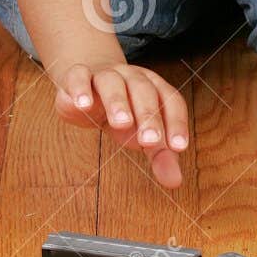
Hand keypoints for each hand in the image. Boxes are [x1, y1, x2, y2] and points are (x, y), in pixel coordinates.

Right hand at [55, 62, 188, 186]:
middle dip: (148, 115)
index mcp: (155, 89)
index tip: (178, 147)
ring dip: (118, 101)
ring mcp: (105, 74)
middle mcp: (133, 77)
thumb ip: (159, 156)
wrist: (89, 86)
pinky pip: (80, 77)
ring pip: (112, 82)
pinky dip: (81, 89)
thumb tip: (175, 181)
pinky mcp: (78, 77)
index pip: (171, 101)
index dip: (177, 122)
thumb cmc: (124, 114)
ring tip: (121, 123)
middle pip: (144, 91)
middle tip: (150, 141)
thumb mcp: (141, 135)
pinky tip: (83, 105)